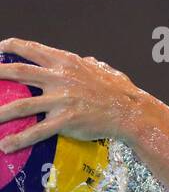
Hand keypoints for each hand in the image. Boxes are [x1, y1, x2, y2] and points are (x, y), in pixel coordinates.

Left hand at [0, 38, 142, 152]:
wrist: (133, 112)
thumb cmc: (120, 91)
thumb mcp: (103, 70)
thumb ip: (88, 64)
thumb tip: (85, 60)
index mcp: (66, 62)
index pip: (30, 48)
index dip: (8, 46)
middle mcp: (60, 77)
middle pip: (16, 72)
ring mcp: (62, 99)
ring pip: (21, 105)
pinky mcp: (67, 120)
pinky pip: (38, 131)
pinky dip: (19, 139)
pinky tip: (5, 145)